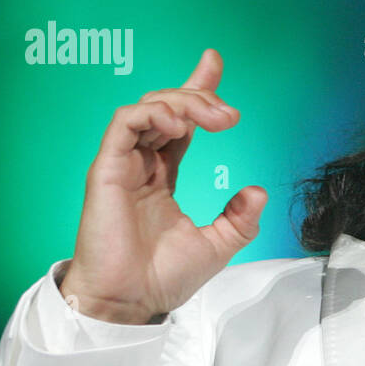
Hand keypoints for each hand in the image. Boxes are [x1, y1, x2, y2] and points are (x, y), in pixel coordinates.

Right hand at [58, 48, 267, 323]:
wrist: (132, 302)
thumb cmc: (162, 278)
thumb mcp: (218, 245)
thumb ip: (239, 218)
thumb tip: (258, 191)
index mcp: (163, 176)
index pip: (181, 122)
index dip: (197, 90)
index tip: (214, 63)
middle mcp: (142, 164)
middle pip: (167, 107)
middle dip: (200, 97)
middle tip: (230, 114)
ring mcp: (122, 164)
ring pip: (147, 108)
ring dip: (183, 103)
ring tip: (214, 119)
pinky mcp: (106, 169)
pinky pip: (124, 123)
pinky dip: (152, 114)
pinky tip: (180, 126)